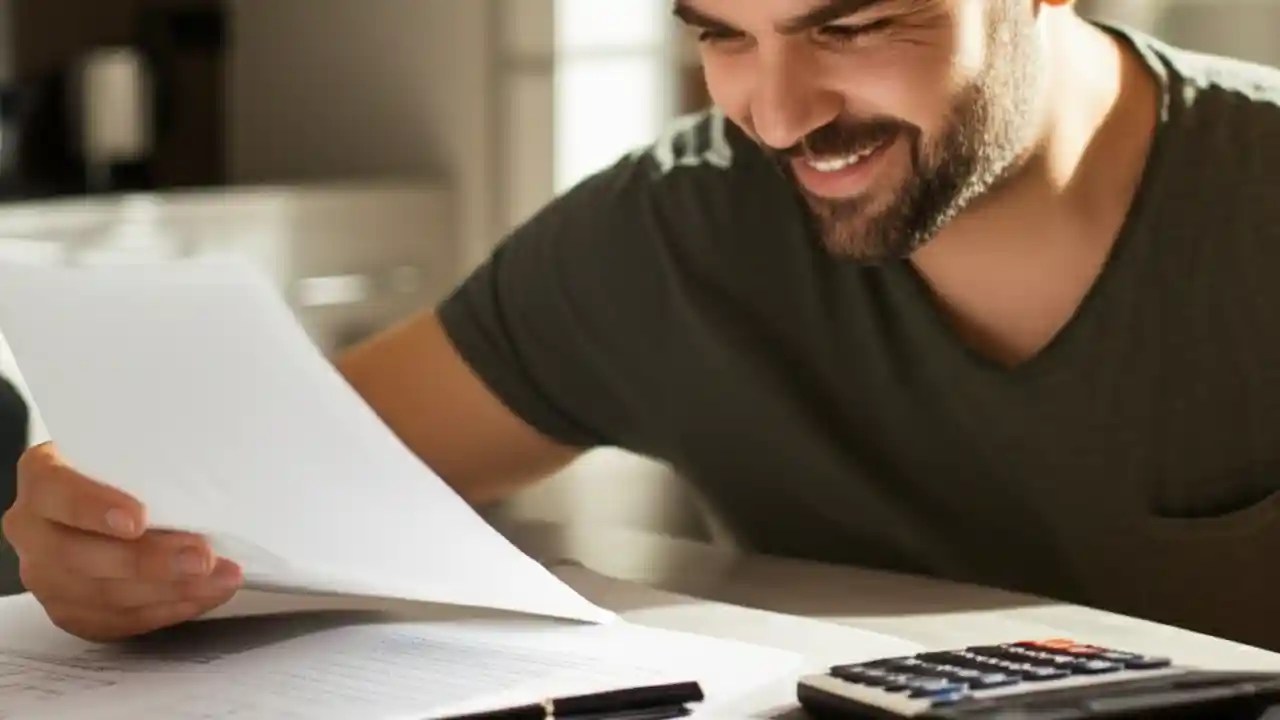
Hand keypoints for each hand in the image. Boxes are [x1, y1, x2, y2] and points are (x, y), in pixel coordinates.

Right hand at [1, 443, 242, 641]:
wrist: (96, 505)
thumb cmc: (120, 473)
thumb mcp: (125, 455)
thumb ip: (148, 468)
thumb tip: (212, 484)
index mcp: (42, 480)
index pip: (58, 494)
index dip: (94, 509)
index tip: (138, 519)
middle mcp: (33, 532)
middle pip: (83, 557)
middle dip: (151, 562)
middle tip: (203, 559)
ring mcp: (47, 578)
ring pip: (105, 596)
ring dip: (172, 591)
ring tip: (221, 580)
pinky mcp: (70, 612)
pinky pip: (118, 620)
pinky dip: (167, 610)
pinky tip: (203, 597)